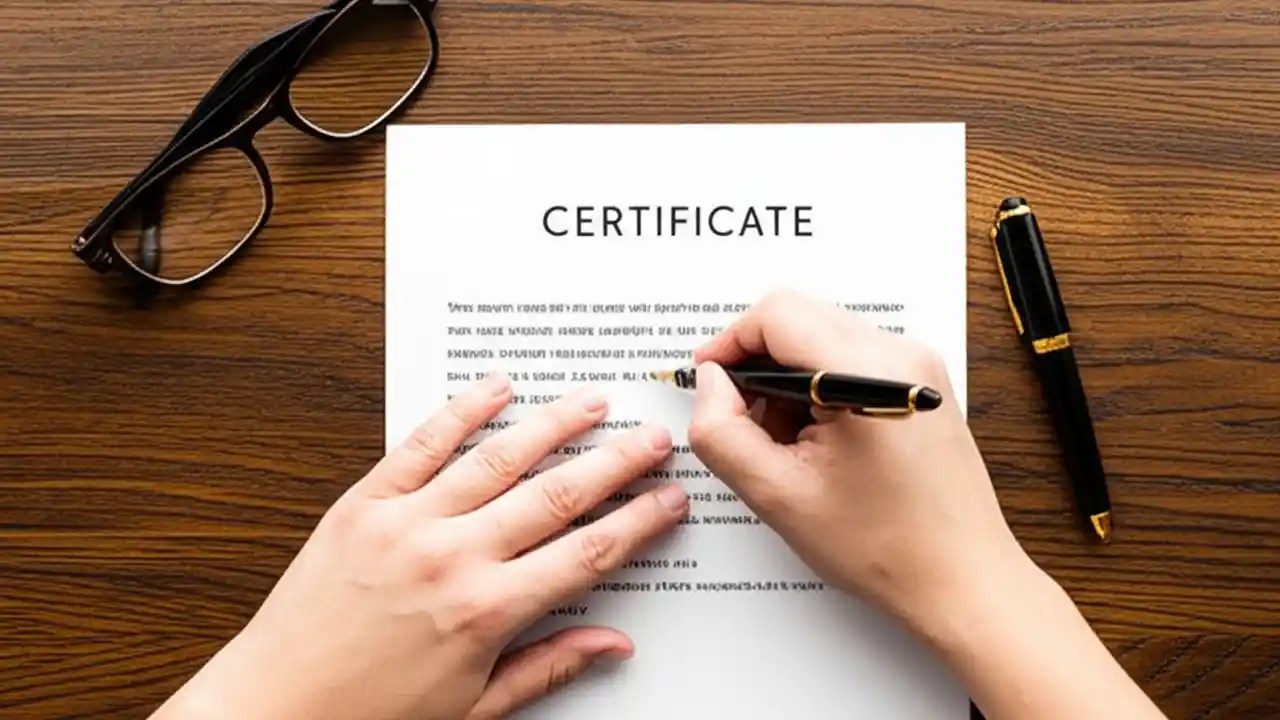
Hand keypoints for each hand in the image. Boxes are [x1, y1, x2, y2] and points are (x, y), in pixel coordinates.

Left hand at [154, 374, 686, 719]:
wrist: (274, 708)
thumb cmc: (369, 716)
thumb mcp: (473, 707)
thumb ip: (548, 666)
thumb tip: (612, 645)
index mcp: (487, 612)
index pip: (589, 553)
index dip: (639, 522)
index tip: (668, 500)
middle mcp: (454, 558)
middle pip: (558, 495)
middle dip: (616, 461)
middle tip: (652, 438)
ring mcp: (407, 523)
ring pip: (499, 458)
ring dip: (553, 425)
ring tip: (591, 402)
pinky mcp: (364, 504)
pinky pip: (421, 443)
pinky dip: (462, 411)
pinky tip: (495, 388)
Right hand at [687, 290, 1168, 719]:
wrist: (962, 580)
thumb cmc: (887, 548)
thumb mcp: (778, 494)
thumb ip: (723, 431)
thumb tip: (710, 385)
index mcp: (868, 371)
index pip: (777, 313)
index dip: (729, 342)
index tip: (708, 380)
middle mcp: (901, 353)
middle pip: (800, 318)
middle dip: (758, 365)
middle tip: (746, 424)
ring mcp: (919, 365)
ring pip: (822, 338)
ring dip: (789, 380)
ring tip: (789, 445)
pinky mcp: (922, 383)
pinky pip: (852, 359)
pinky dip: (820, 389)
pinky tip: (819, 444)